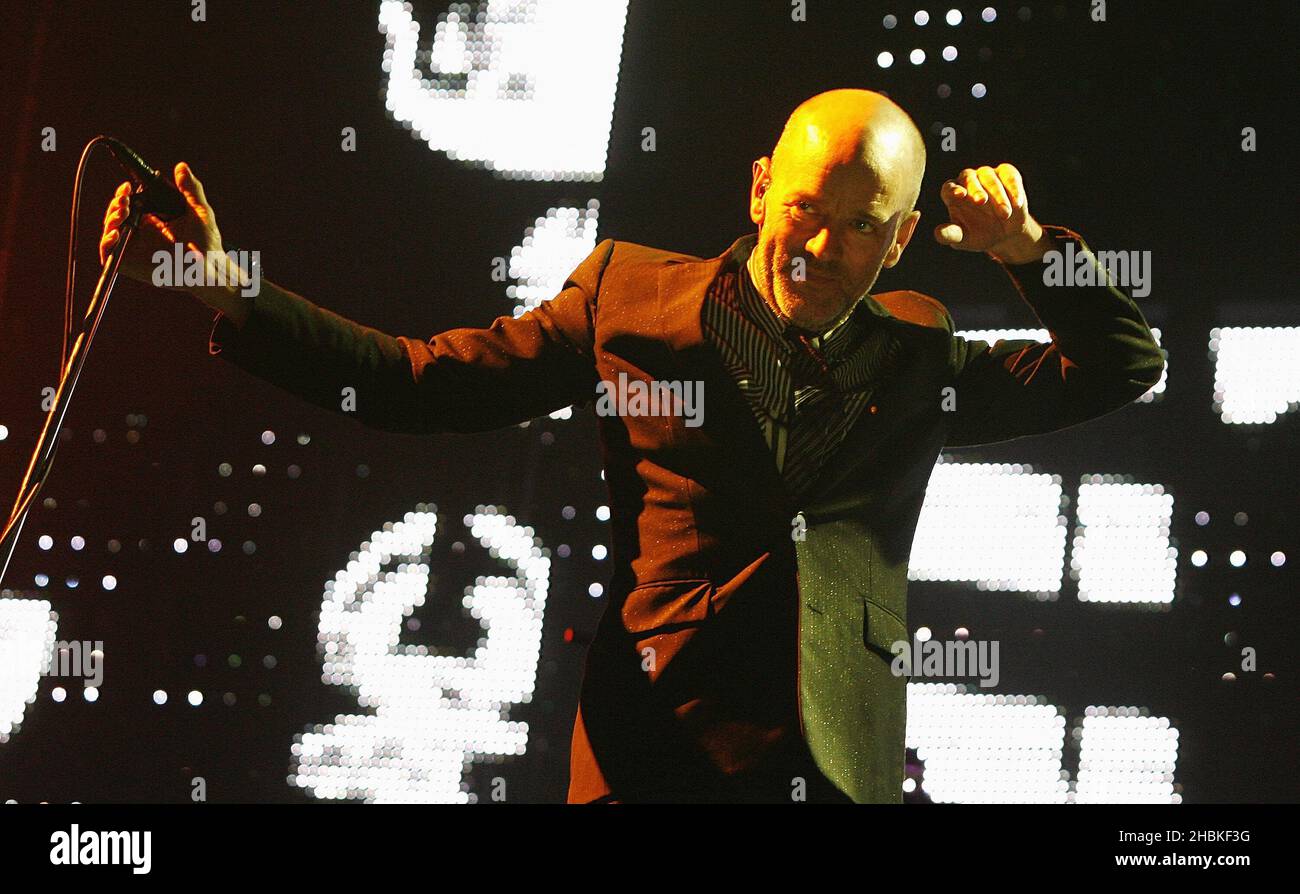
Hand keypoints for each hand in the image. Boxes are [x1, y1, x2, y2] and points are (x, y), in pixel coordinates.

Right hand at [98, 162, 225, 286]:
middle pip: (116, 215)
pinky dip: (106, 242)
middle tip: (125, 199)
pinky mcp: (130, 264)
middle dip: (116, 203)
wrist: (210, 269)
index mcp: (154, 220)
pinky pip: (109, 254)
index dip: (124, 194)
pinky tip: (116, 232)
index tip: (127, 187)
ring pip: (111, 230)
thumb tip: (181, 166)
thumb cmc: (208, 244)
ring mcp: (134, 249)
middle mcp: (142, 233)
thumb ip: (190, 189)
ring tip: (122, 210)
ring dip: (111, 218)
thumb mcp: (200, 211)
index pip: (130, 203)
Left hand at [934, 163, 1050, 263]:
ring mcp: (987, 175)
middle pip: (967, 177)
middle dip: (975, 189)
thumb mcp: (964, 239)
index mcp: (953, 195)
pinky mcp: (1007, 174)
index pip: (948, 188)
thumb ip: (951, 235)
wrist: (1005, 235)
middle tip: (981, 202)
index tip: (960, 195)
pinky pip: (1009, 176)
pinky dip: (1014, 189)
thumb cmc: (979, 235)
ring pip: (989, 177)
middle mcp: (968, 181)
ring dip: (997, 194)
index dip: (953, 190)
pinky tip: (1017, 204)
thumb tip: (937, 233)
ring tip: (1004, 214)